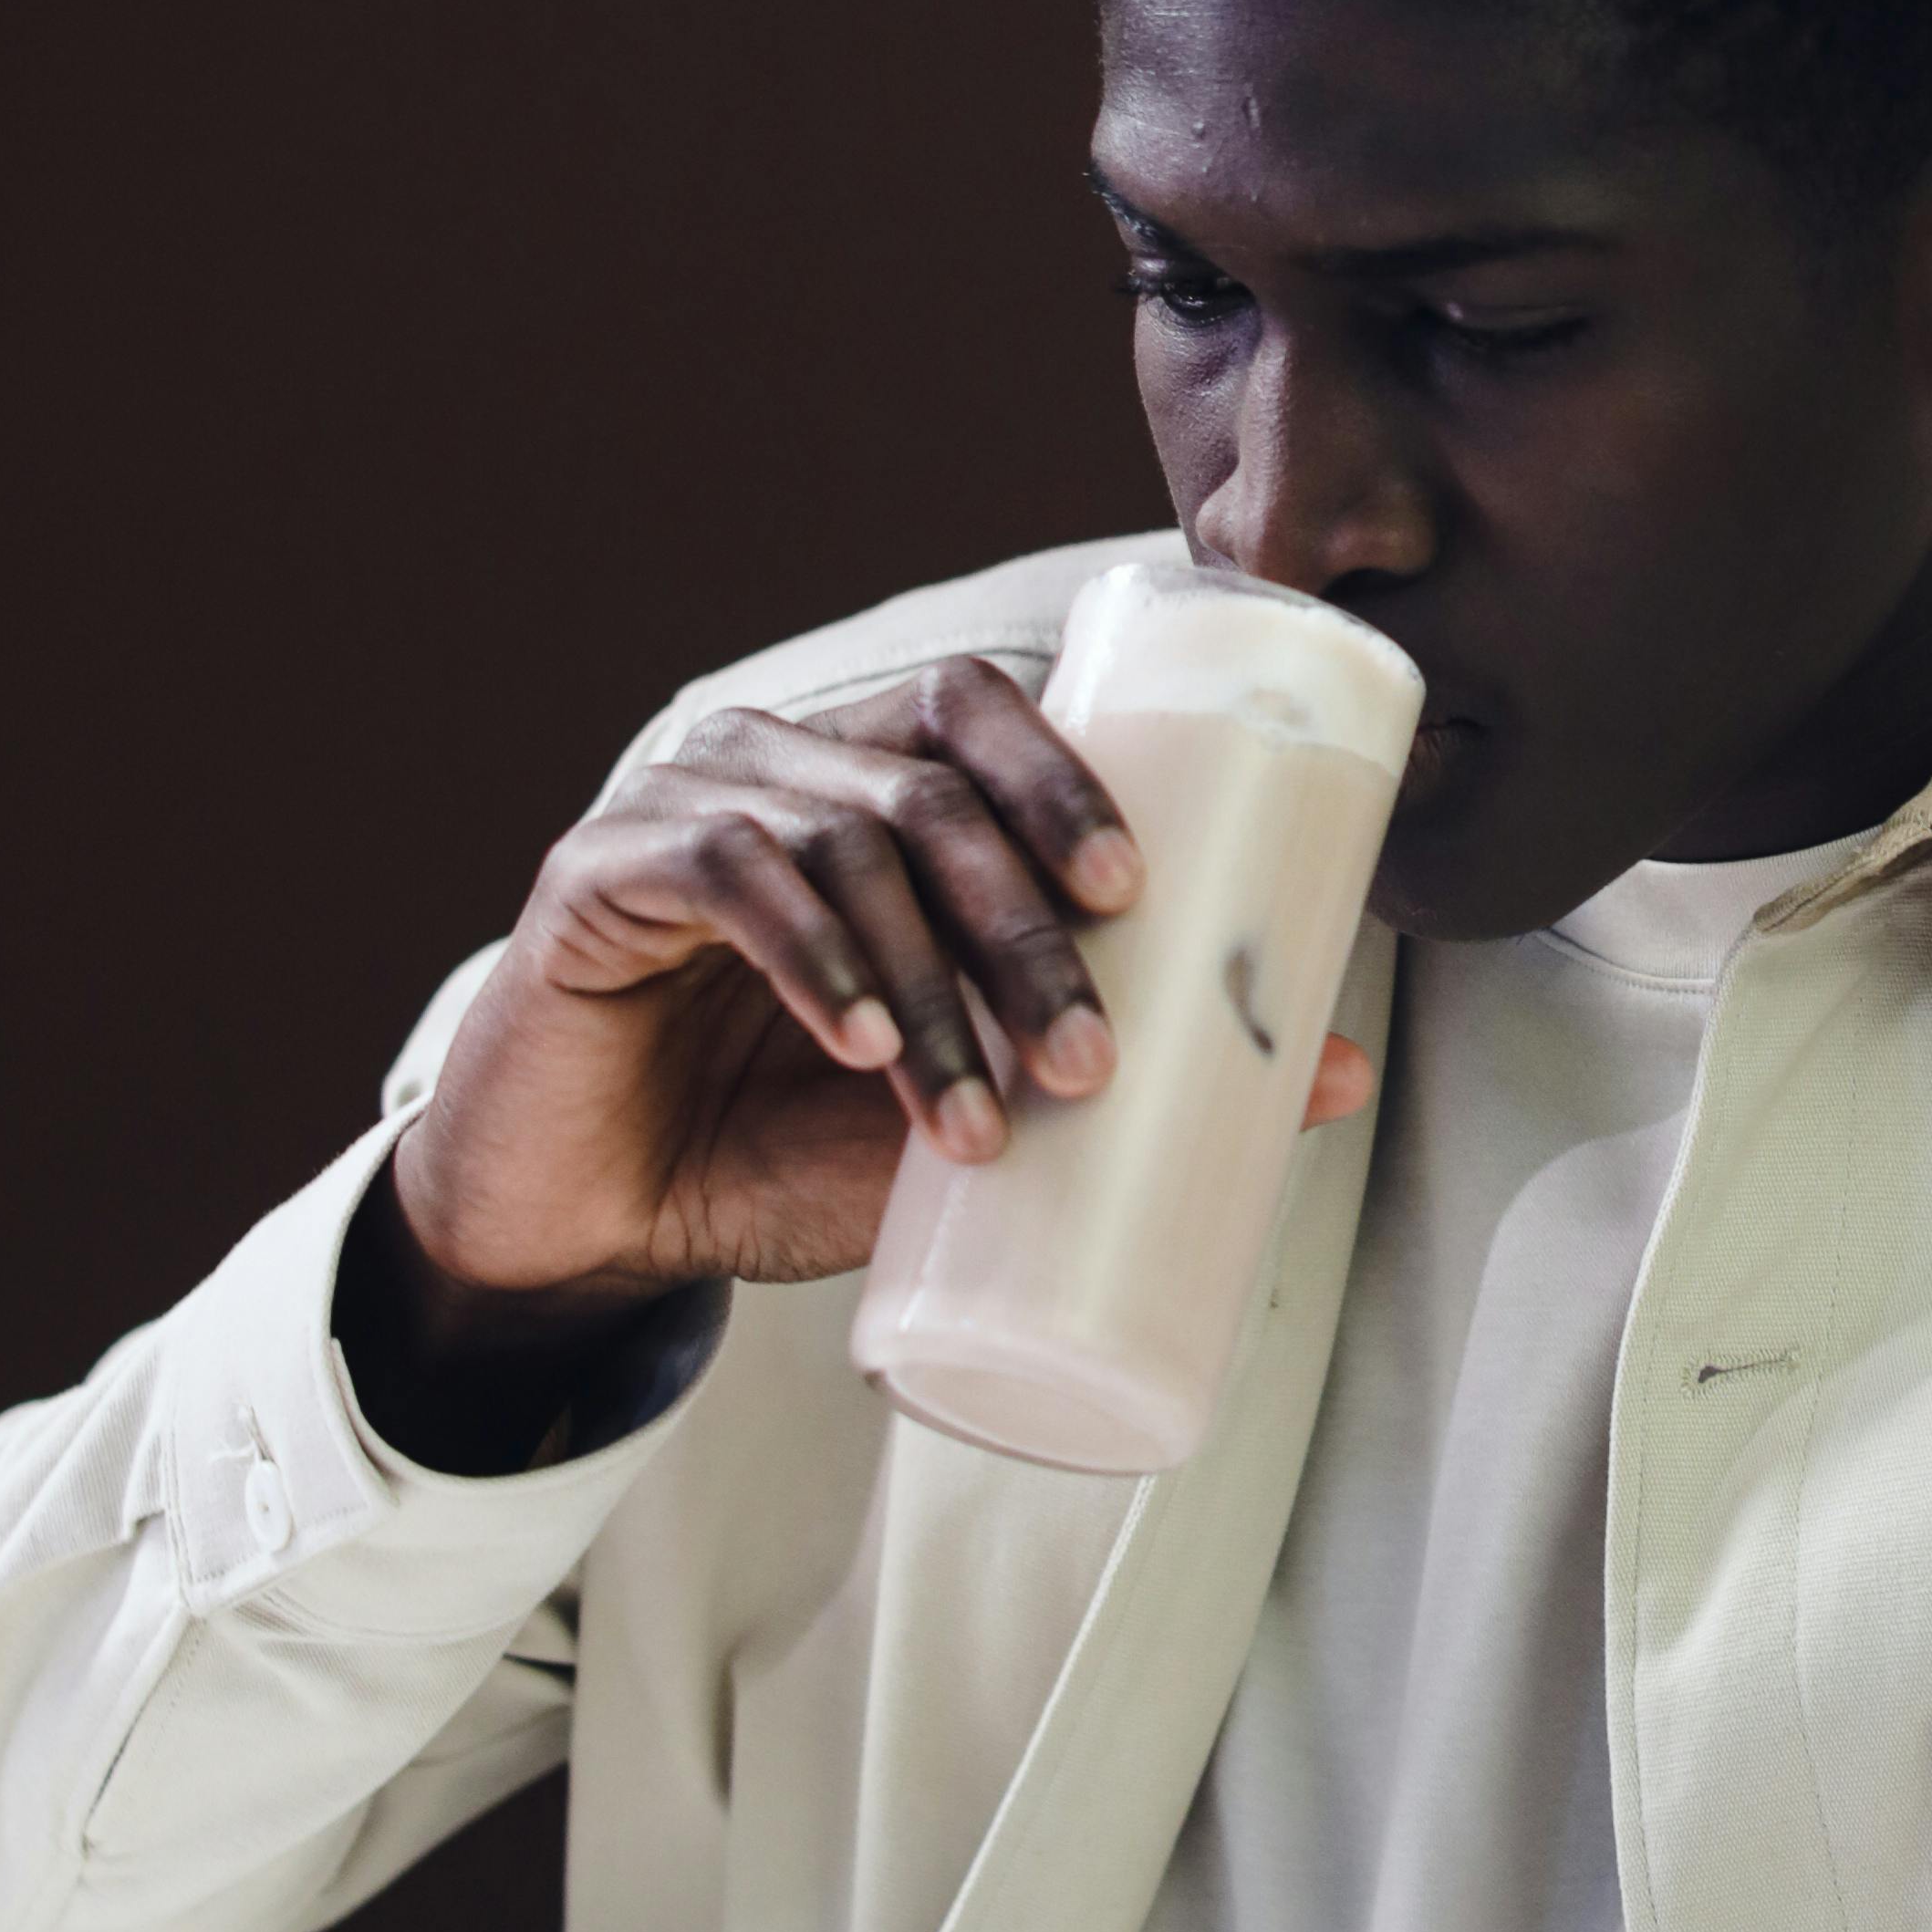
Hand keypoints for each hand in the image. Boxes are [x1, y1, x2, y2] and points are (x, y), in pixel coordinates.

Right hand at [381, 655, 1372, 1321]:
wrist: (593, 1218)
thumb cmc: (782, 1145)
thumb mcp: (969, 1114)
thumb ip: (1112, 1081)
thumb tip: (1337, 1074)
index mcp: (873, 778)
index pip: (980, 712)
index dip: (1068, 779)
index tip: (1143, 897)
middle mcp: (781, 760)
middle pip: (933, 786)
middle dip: (1029, 927)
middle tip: (1092, 1059)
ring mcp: (682, 802)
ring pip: (846, 839)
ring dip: (929, 985)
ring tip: (978, 1119)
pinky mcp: (597, 872)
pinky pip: (725, 874)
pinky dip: (810, 957)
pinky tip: (859, 1044)